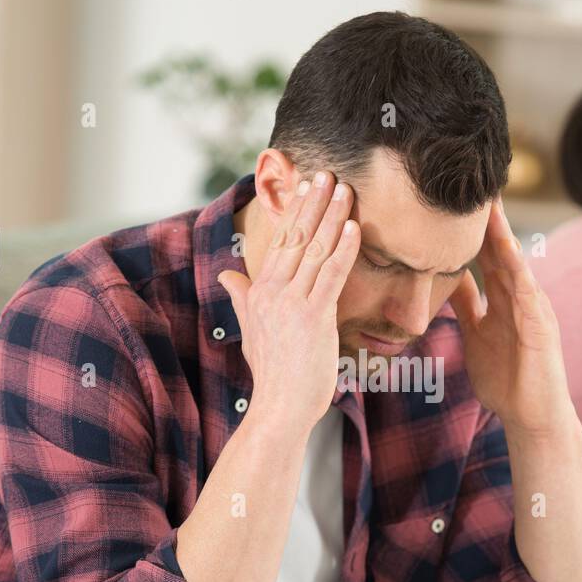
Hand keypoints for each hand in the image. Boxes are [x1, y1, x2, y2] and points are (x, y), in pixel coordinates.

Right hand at [218, 171, 360, 434]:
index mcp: (259, 292)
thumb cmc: (272, 374)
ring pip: (315, 251)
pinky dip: (344, 250)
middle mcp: (272, 292)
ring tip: (346, 191)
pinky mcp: (313, 318)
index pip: (280, 242)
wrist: (279, 408)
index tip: (308, 186)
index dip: (296, 212)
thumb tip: (226, 274)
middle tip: (328, 174)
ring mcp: (292, 303)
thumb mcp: (251, 329)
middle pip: (296, 237)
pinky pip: (331, 276)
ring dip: (333, 218)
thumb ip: (241, 297)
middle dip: (313, 203)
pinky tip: (355, 228)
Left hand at [448, 196, 575, 438]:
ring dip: (501, 232)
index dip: (469, 227)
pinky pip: (527, 291)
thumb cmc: (505, 381)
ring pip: (514, 262)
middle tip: (470, 179)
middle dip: (485, 216)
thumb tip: (448, 279)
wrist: (532, 418)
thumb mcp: (476, 335)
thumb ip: (465, 306)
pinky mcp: (541, 325)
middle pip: (499, 248)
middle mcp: (520, 296)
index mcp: (502, 298)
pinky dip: (517, 268)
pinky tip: (506, 248)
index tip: (452, 197)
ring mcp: (533, 308)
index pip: (483, 253)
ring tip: (488, 201)